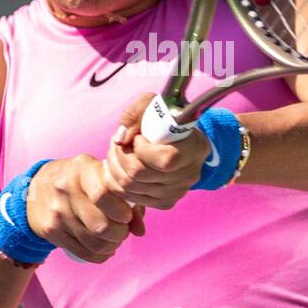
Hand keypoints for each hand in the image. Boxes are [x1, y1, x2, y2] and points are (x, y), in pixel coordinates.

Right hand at [26, 155, 146, 263]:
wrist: (37, 189)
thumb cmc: (80, 181)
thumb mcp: (101, 177)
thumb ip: (126, 198)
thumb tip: (140, 230)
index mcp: (81, 168)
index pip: (103, 195)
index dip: (121, 212)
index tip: (127, 216)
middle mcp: (65, 188)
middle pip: (100, 225)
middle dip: (120, 233)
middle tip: (123, 230)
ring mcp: (56, 211)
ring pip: (93, 242)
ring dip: (111, 246)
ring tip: (114, 239)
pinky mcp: (51, 230)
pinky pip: (82, 252)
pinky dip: (100, 255)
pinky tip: (104, 249)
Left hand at [103, 92, 210, 209]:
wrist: (182, 141)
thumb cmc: (166, 119)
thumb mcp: (153, 105)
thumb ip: (135, 114)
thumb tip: (120, 139)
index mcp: (193, 149)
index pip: (163, 160)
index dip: (141, 148)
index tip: (138, 137)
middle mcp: (187, 175)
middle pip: (139, 174)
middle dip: (119, 156)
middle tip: (117, 144)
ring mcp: (177, 192)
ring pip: (130, 187)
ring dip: (114, 168)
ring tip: (116, 153)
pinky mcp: (165, 202)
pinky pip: (130, 197)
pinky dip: (117, 182)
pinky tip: (119, 168)